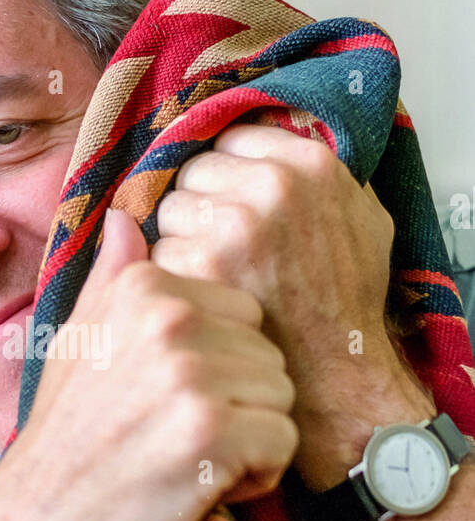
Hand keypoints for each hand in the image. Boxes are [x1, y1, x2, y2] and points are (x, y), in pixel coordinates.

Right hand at [13, 206, 298, 520]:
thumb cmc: (66, 435)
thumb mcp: (77, 341)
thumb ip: (111, 277)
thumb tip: (125, 215)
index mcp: (143, 287)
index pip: (243, 312)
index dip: (221, 364)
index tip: (171, 399)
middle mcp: (169, 319)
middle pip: (269, 355)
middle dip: (240, 403)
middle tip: (180, 436)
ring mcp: (192, 374)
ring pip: (281, 399)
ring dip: (251, 441)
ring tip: (192, 460)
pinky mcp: (214, 431)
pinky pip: (283, 444)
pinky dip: (255, 476)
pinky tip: (206, 486)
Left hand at [151, 124, 434, 490]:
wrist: (338, 379)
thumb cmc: (348, 304)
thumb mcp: (362, 223)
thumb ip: (320, 179)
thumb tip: (266, 143)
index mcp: (309, 166)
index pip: (230, 140)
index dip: (226, 177)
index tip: (232, 207)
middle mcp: (271, 187)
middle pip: (193, 173)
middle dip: (199, 208)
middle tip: (222, 251)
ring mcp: (233, 225)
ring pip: (168, 212)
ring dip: (180, 242)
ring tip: (215, 280)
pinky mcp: (200, 264)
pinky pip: (157, 254)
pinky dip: (171, 280)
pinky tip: (202, 305)